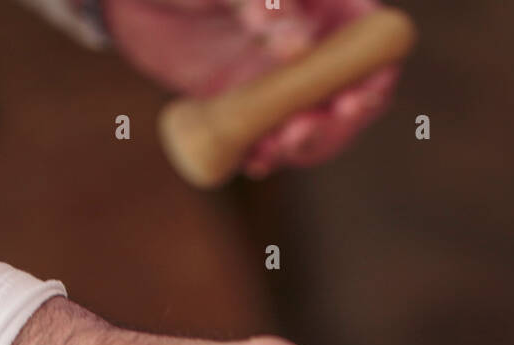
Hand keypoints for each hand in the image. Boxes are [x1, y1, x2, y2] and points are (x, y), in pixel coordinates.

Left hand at [102, 0, 396, 170]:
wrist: (136, 2)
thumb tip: (297, 44)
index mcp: (329, 7)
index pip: (373, 44)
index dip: (377, 75)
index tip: (358, 96)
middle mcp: (317, 51)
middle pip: (353, 99)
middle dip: (338, 123)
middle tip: (306, 127)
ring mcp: (287, 86)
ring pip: (317, 129)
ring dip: (304, 145)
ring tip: (277, 145)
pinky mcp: (256, 113)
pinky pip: (271, 144)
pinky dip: (265, 155)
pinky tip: (253, 159)